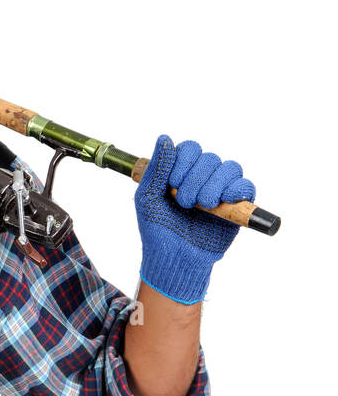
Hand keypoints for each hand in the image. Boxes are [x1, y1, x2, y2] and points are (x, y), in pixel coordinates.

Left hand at [134, 135, 255, 303]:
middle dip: (195, 179)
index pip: (190, 149)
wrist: (173, 257)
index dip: (183, 161)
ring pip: (229, 168)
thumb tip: (164, 138)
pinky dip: (236, 189)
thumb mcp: (147, 197)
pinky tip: (221, 201)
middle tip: (184, 202)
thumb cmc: (157, 229)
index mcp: (180, 172)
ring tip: (202, 205)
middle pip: (210, 158)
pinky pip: (246, 186)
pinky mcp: (236, 206)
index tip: (172, 183)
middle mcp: (202, 178)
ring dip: (213, 185)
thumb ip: (157, 168)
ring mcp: (221, 190)